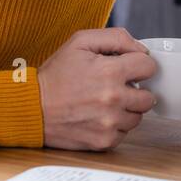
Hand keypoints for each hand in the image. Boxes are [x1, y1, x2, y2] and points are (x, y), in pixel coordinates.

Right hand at [38, 27, 157, 150]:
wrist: (31, 108)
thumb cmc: (55, 74)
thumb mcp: (81, 42)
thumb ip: (116, 38)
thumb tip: (142, 50)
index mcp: (111, 72)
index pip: (149, 67)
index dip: (139, 65)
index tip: (128, 68)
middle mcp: (114, 99)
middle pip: (149, 97)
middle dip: (135, 89)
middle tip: (116, 87)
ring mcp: (109, 123)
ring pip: (137, 117)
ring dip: (126, 110)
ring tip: (105, 102)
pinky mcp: (103, 142)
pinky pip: (123, 134)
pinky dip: (114, 126)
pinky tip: (98, 117)